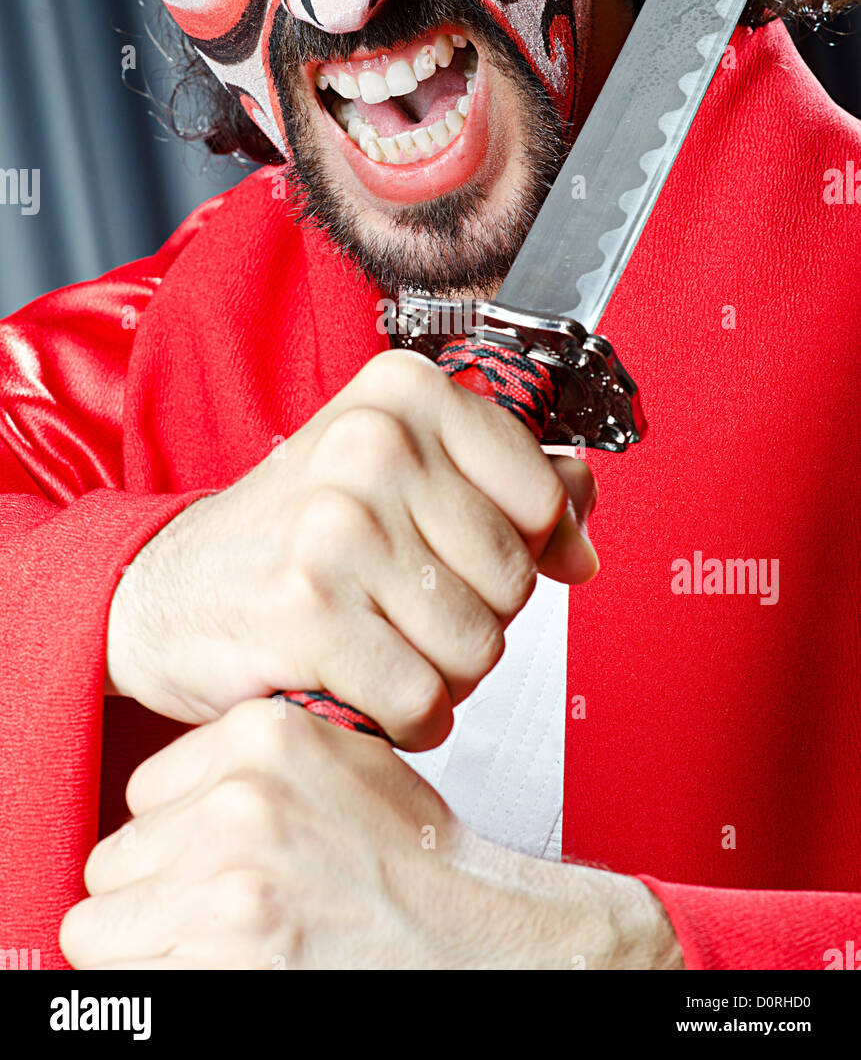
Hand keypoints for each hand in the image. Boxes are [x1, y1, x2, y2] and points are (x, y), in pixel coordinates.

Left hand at [61, 699, 682, 970]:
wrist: (471, 933)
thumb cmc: (411, 856)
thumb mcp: (335, 759)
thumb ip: (246, 759)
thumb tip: (162, 799)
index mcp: (261, 734)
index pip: (143, 791)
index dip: (175, 832)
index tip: (212, 855)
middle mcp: (236, 800)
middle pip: (116, 857)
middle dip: (155, 889)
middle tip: (217, 908)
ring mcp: (224, 883)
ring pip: (100, 924)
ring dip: (146, 942)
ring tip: (212, 944)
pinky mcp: (221, 960)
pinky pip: (123, 981)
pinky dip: (157, 984)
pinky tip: (216, 969)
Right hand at [107, 349, 597, 745]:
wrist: (168, 587)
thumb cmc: (296, 532)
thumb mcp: (400, 473)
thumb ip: (506, 484)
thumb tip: (583, 532)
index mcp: (406, 392)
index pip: (545, 495)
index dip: (528, 547)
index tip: (475, 556)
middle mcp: (372, 444)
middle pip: (515, 579)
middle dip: (477, 617)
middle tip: (411, 609)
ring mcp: (338, 526)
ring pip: (479, 647)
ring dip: (444, 674)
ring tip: (387, 645)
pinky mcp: (308, 612)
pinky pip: (424, 700)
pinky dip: (408, 719)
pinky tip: (367, 689)